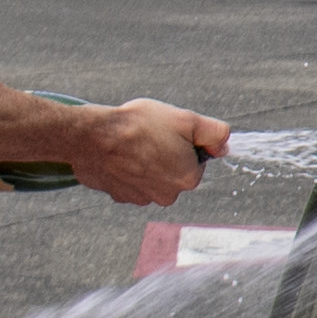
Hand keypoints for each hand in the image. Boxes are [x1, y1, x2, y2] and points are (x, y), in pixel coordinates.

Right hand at [64, 100, 227, 207]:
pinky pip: (131, 181)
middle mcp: (167, 195)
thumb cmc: (138, 126)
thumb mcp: (184, 119)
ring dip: (146, 162)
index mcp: (188, 178)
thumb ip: (214, 133)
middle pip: (175, 170)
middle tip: (149, 136)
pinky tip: (118, 155)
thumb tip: (225, 145)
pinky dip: (127, 169)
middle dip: (166, 154)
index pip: (196, 160)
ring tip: (132, 144)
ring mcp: (142, 198)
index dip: (184, 142)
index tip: (168, 132)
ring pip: (152, 176)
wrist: (91, 137)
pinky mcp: (120, 196)